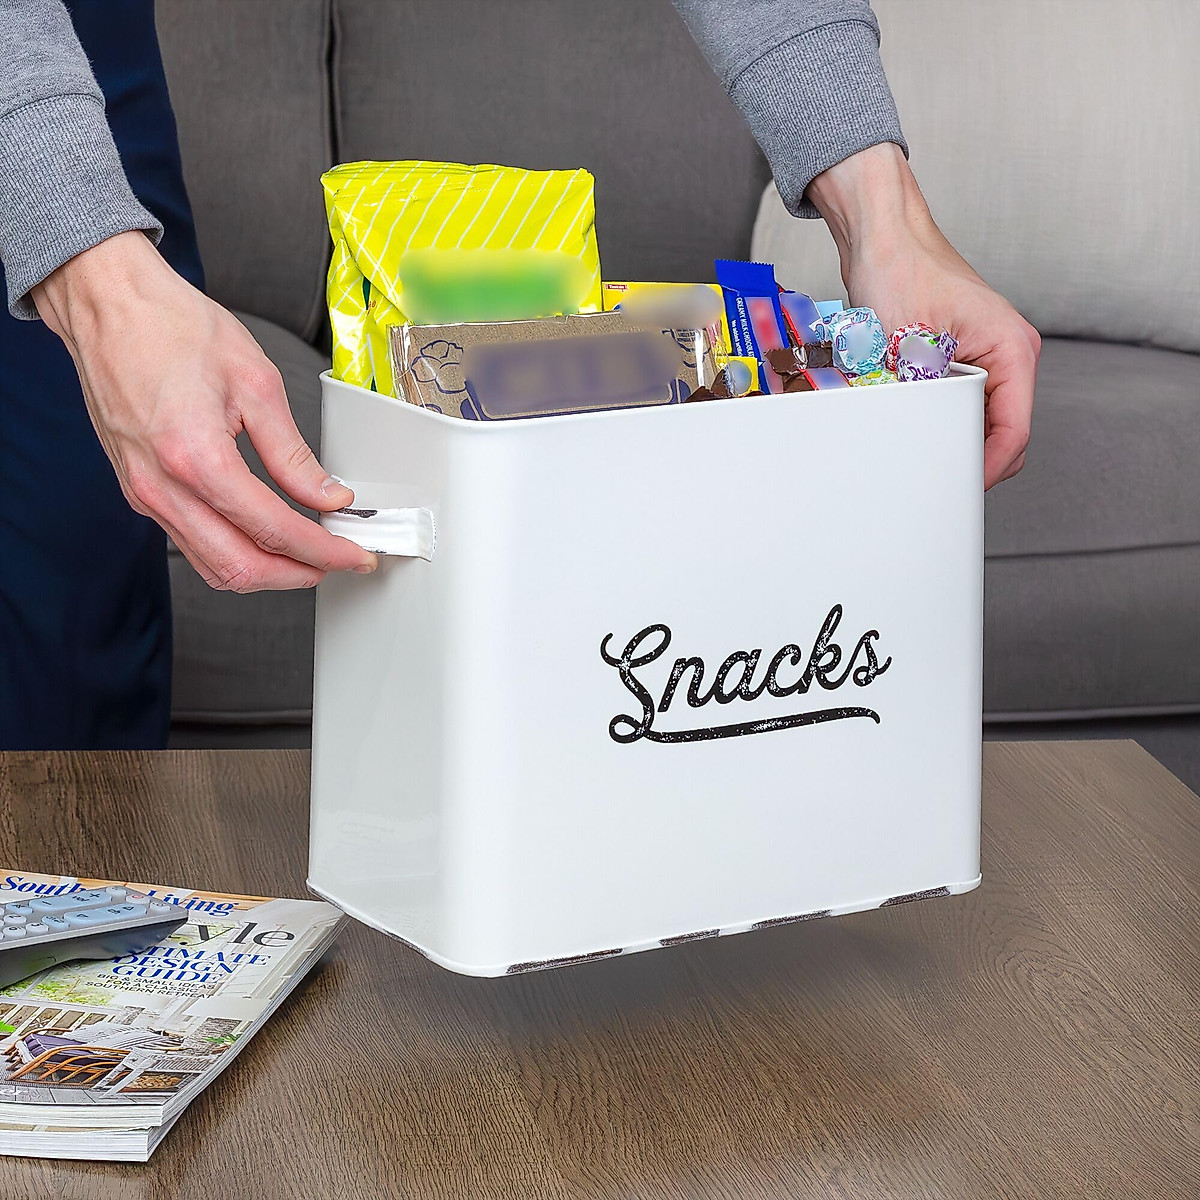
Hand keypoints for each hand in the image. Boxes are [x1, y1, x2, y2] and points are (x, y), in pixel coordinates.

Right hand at [31, 231, 376, 589]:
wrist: (106, 302)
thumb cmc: (171, 326)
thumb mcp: (256, 382)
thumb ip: (293, 453)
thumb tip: (328, 496)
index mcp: (196, 457)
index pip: (274, 530)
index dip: (324, 551)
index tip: (355, 554)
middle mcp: (162, 487)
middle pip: (240, 568)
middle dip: (298, 574)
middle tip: (339, 562)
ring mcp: (143, 493)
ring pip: (212, 566)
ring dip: (266, 572)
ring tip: (309, 556)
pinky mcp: (138, 489)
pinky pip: (190, 543)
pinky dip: (234, 552)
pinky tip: (264, 536)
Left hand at [807, 144, 1040, 487]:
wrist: (882, 236)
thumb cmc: (898, 271)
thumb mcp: (907, 344)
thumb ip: (921, 396)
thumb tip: (917, 442)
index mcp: (1012, 350)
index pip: (1014, 432)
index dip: (986, 469)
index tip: (957, 489)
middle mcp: (1009, 355)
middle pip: (1002, 435)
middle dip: (970, 459)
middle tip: (931, 478)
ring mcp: (988, 358)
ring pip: (981, 423)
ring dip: (953, 439)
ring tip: (918, 449)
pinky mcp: (963, 360)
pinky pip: (961, 406)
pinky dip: (939, 420)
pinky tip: (914, 425)